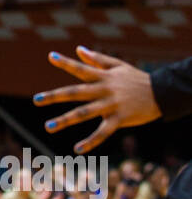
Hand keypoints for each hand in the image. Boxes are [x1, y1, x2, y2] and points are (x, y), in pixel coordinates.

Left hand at [33, 46, 159, 151]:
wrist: (162, 93)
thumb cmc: (137, 79)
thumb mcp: (118, 66)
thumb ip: (97, 59)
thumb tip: (78, 49)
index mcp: (104, 77)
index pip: (81, 68)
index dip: (66, 62)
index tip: (51, 56)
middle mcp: (105, 90)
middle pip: (76, 92)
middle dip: (55, 96)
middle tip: (37, 99)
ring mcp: (111, 105)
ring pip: (84, 113)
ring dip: (65, 120)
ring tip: (48, 126)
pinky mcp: (120, 119)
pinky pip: (103, 132)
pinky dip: (90, 142)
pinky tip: (77, 149)